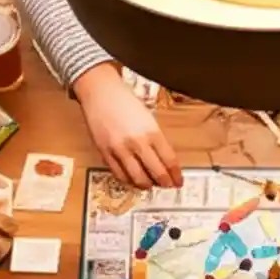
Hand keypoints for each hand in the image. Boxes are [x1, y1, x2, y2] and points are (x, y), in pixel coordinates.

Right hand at [75, 63, 182, 189]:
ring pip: (138, 178)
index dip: (176, 175)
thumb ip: (156, 139)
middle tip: (168, 186)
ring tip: (150, 184)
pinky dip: (129, 181)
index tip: (178, 181)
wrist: (100, 92)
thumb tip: (164, 160)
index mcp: (152, 132)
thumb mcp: (148, 119)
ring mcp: (120, 149)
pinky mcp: (105, 153)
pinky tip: (133, 180)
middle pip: (157, 172)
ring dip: (147, 185)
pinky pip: (119, 175)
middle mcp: (137, 143)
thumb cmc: (126, 102)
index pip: (169, 160)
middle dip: (165, 183)